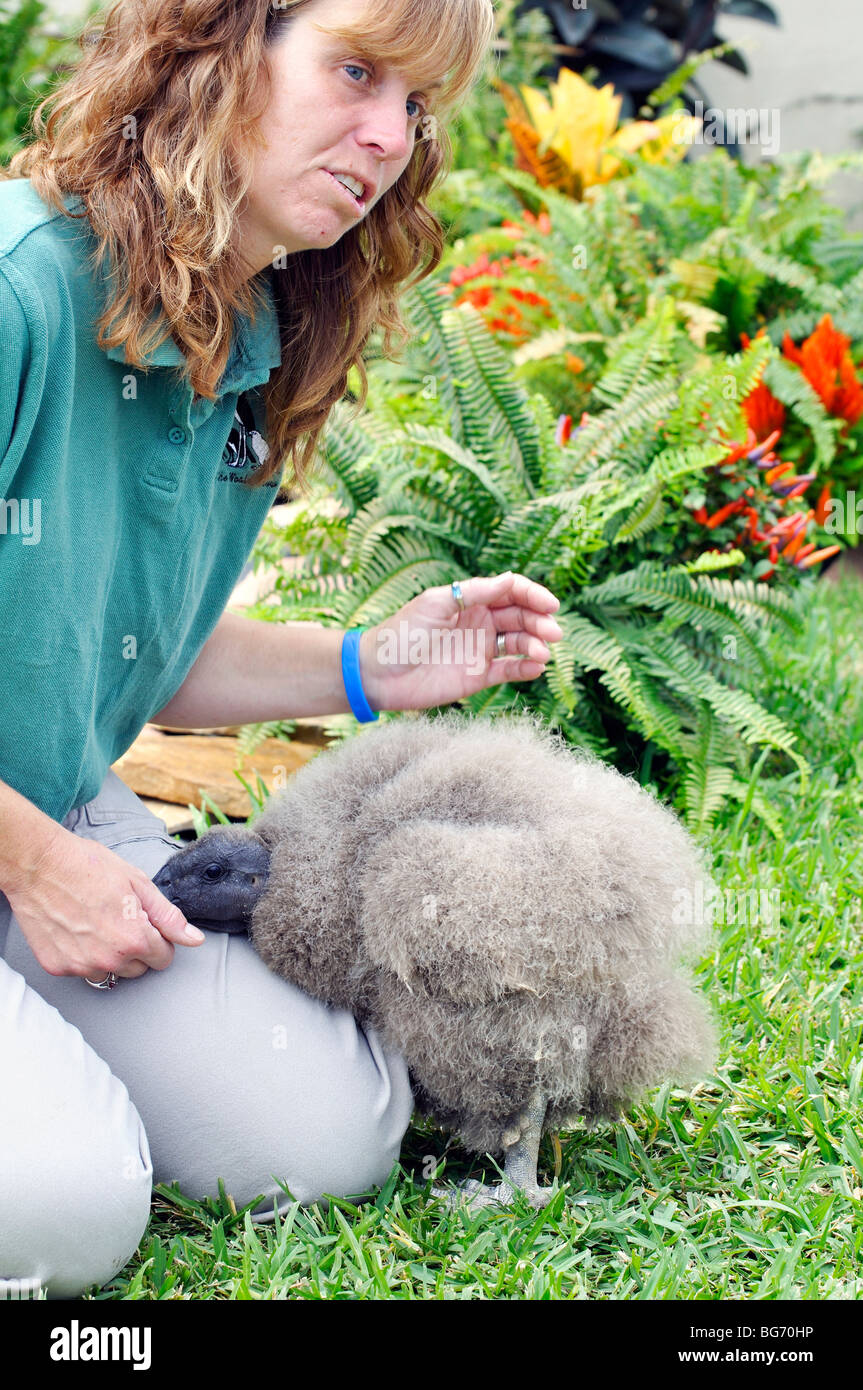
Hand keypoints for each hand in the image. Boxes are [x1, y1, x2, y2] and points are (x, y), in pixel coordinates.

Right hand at [4, 824, 204, 979]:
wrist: (40, 865)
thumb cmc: (88, 867)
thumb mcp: (138, 884)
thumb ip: (169, 917)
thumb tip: (195, 940)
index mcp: (134, 939)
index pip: (164, 958)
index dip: (158, 939)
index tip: (145, 922)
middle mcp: (108, 959)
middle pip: (139, 968)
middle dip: (136, 948)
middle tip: (120, 918)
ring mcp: (81, 966)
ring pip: (111, 972)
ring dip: (110, 955)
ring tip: (97, 923)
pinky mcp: (58, 967)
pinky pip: (82, 970)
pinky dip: (83, 954)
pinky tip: (77, 929)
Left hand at [359, 570, 562, 712]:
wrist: (379, 672)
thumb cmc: (401, 632)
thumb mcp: (435, 604)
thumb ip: (474, 593)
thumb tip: (509, 578)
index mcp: (470, 600)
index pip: (512, 592)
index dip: (534, 596)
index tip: (550, 605)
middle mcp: (480, 622)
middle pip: (521, 617)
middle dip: (540, 622)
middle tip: (554, 632)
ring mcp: (480, 649)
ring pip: (520, 643)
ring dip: (536, 646)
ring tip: (543, 653)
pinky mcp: (478, 677)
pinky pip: (509, 670)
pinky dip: (526, 669)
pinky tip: (537, 667)